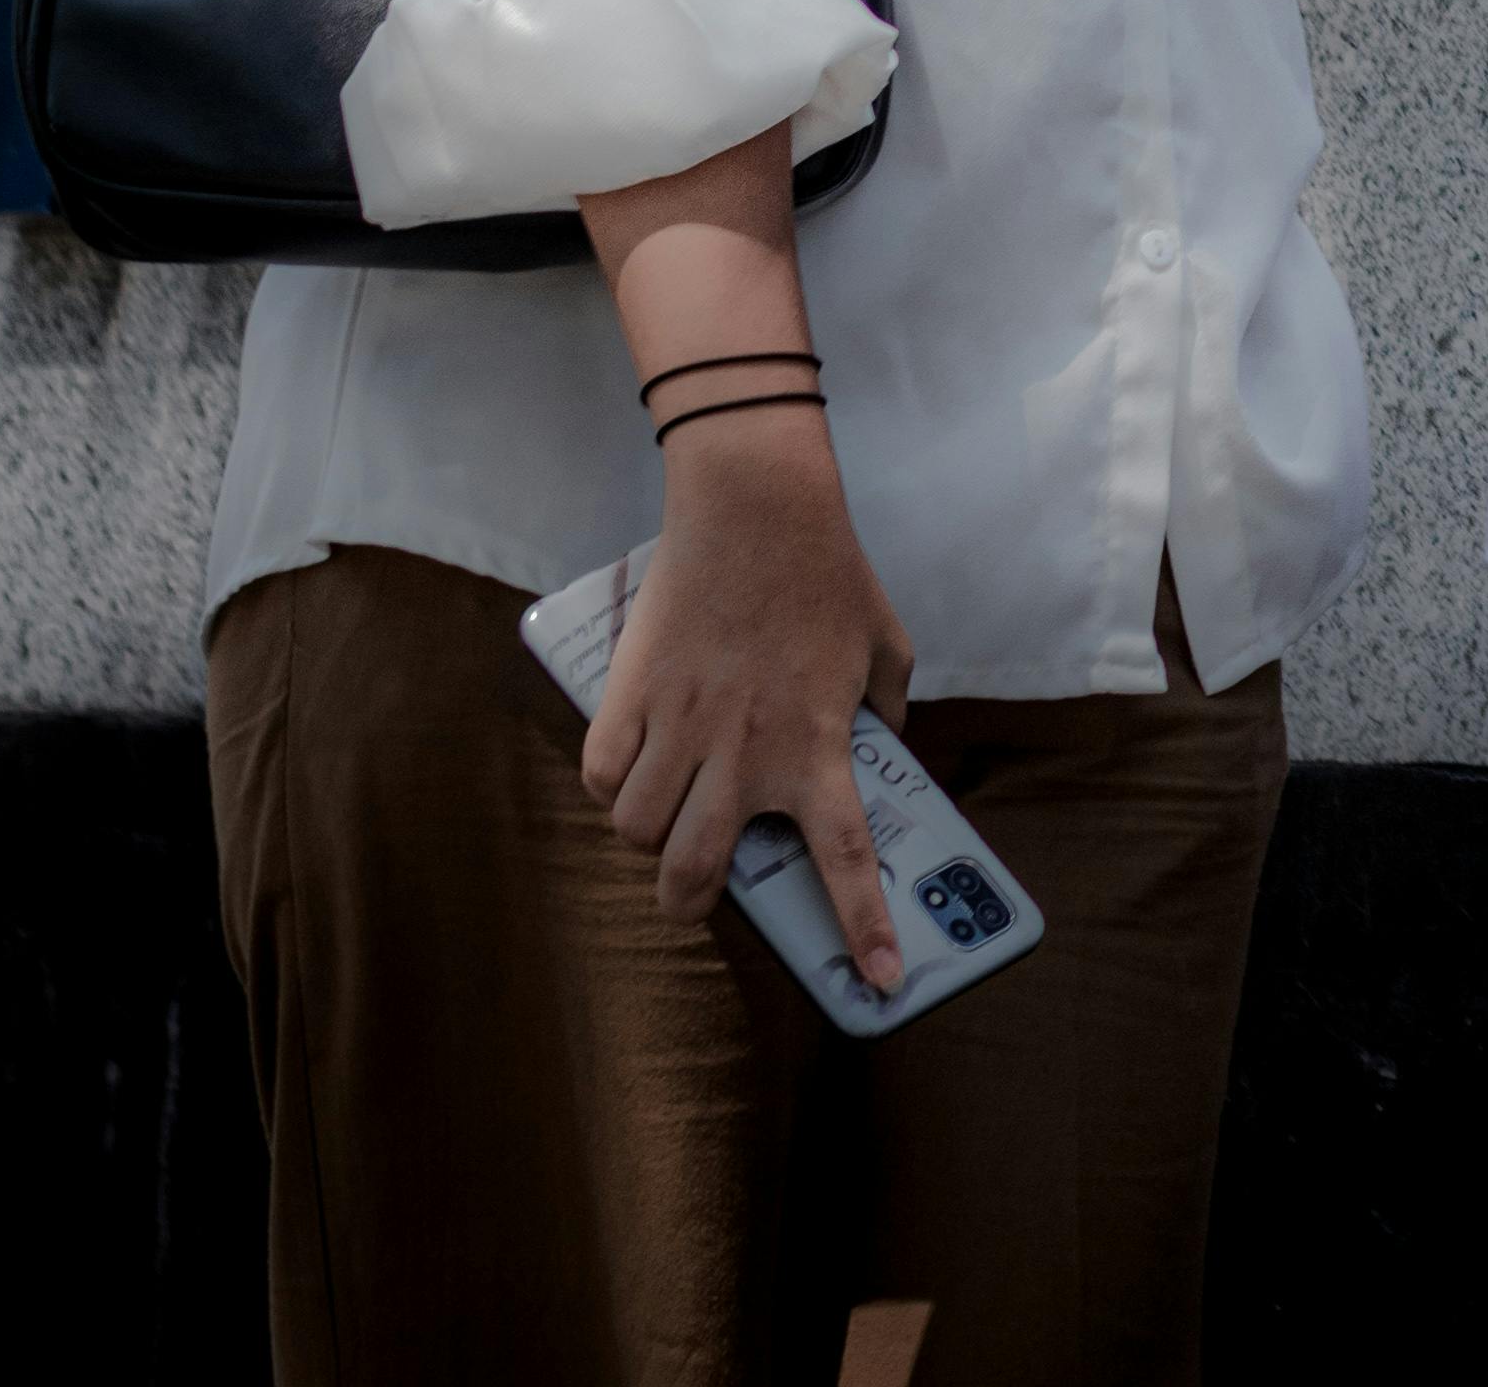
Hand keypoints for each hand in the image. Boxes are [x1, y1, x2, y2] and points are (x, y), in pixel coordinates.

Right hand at [582, 410, 918, 988]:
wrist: (756, 502)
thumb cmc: (827, 569)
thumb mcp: (885, 642)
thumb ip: (887, 707)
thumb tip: (881, 743)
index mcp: (815, 745)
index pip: (845, 859)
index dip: (861, 929)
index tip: (879, 986)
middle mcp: (744, 751)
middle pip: (695, 873)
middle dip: (689, 905)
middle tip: (696, 891)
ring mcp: (682, 725)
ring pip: (637, 833)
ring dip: (647, 840)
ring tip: (663, 813)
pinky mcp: (632, 693)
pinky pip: (601, 774)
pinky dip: (610, 784)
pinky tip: (629, 766)